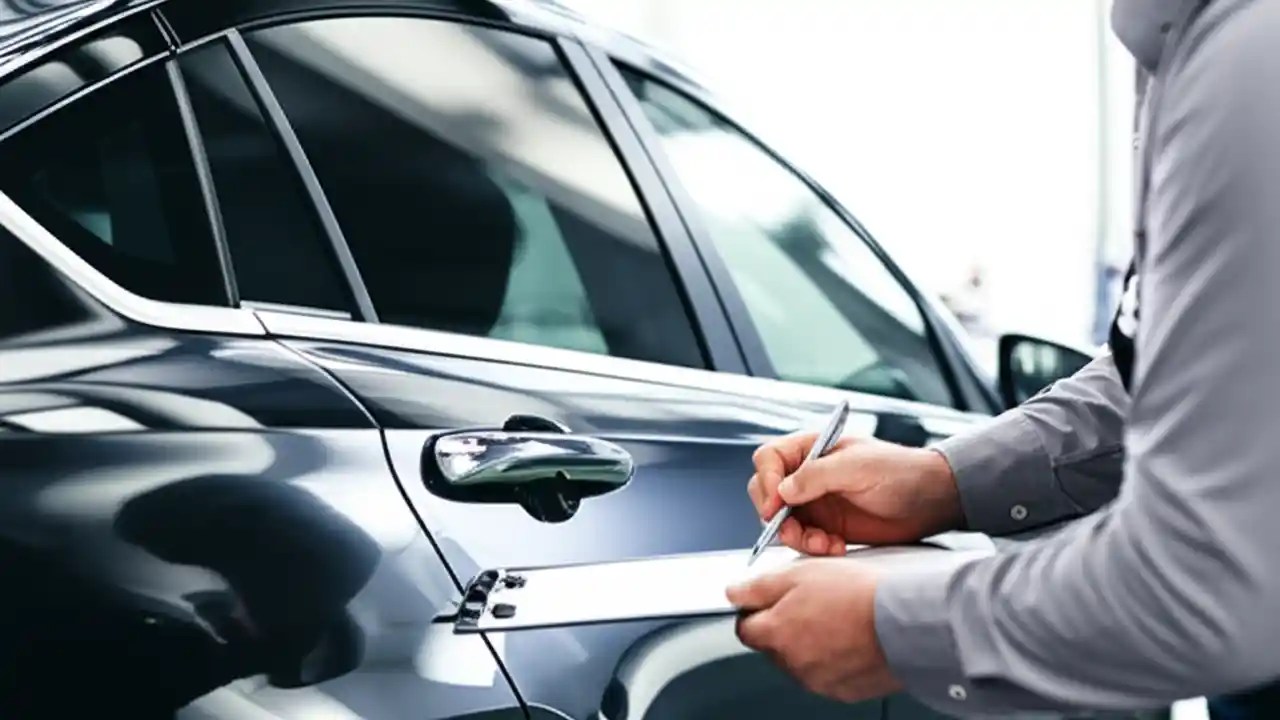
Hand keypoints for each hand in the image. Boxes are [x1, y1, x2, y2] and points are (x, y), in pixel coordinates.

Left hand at [726, 559, 901, 701]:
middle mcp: (792, 663)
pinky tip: (851, 638)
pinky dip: (832, 659)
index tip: (769, 600)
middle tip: (812, 603)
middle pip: (772, 646)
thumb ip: (758, 586)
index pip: (745, 629)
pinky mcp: (843, 691)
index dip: (755, 611)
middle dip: (783, 626)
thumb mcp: (800, 573)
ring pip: (799, 661)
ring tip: (837, 618)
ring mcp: (818, 680)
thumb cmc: (858, 594)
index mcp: (776, 633)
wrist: (906, 623)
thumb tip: (733, 593)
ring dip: (808, 642)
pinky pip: (826, 674)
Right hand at [746, 432, 961, 552]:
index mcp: (811, 449)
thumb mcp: (858, 467)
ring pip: (782, 521)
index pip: (769, 459)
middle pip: (766, 492)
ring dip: (796, 537)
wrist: (932, 502)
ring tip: (823, 543)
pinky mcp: (827, 526)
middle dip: (775, 515)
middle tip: (793, 530)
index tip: (776, 504)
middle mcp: (808, 475)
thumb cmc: (902, 472)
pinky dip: (813, 548)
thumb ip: (817, 475)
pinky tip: (836, 547)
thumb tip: (782, 490)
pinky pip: (803, 540)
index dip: (766, 481)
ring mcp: (816, 502)